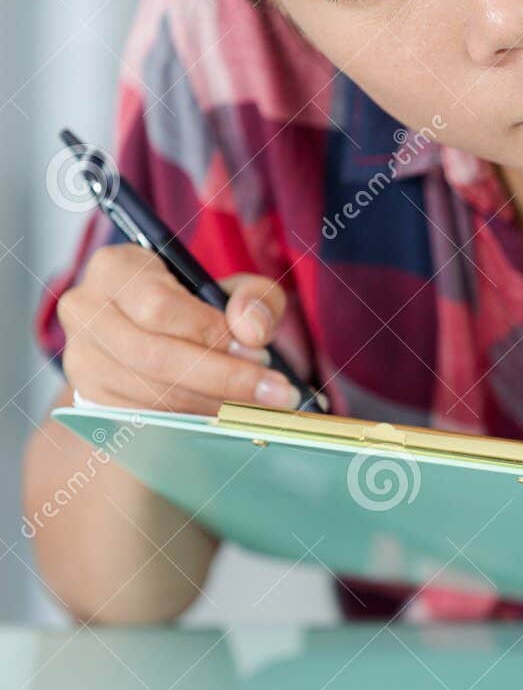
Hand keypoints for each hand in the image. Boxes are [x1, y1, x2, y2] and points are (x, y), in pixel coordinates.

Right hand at [57, 244, 299, 413]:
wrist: (156, 339)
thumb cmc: (195, 307)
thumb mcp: (232, 290)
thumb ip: (255, 298)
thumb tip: (252, 330)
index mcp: (115, 267)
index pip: (160, 306)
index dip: (212, 334)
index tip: (260, 353)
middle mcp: (85, 310)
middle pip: (155, 356)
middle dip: (223, 378)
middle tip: (273, 391)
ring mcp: (81, 359)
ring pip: (150, 394)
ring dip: (212, 406)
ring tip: (258, 406)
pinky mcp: (90, 398)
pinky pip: (144, 418)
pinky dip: (191, 421)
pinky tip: (226, 418)